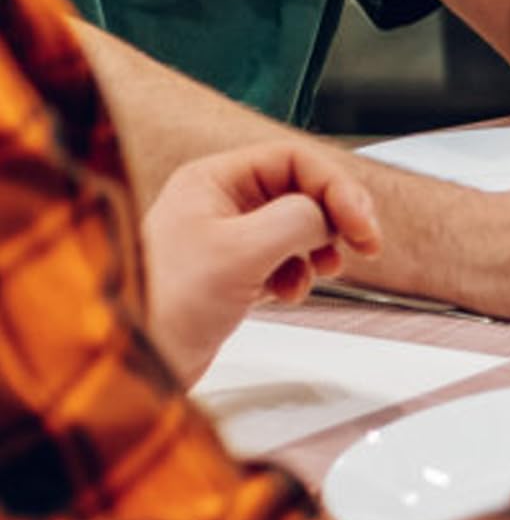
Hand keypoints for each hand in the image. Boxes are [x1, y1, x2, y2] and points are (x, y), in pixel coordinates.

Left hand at [143, 144, 381, 385]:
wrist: (138, 359)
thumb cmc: (166, 302)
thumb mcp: (242, 250)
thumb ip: (296, 220)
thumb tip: (326, 217)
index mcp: (214, 180)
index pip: (295, 160)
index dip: (337, 187)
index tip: (361, 223)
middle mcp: (221, 202)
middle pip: (302, 191)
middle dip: (334, 218)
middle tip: (362, 244)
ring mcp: (227, 237)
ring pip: (297, 226)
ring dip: (320, 249)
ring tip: (323, 270)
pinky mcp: (232, 271)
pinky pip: (284, 258)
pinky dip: (298, 275)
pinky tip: (289, 292)